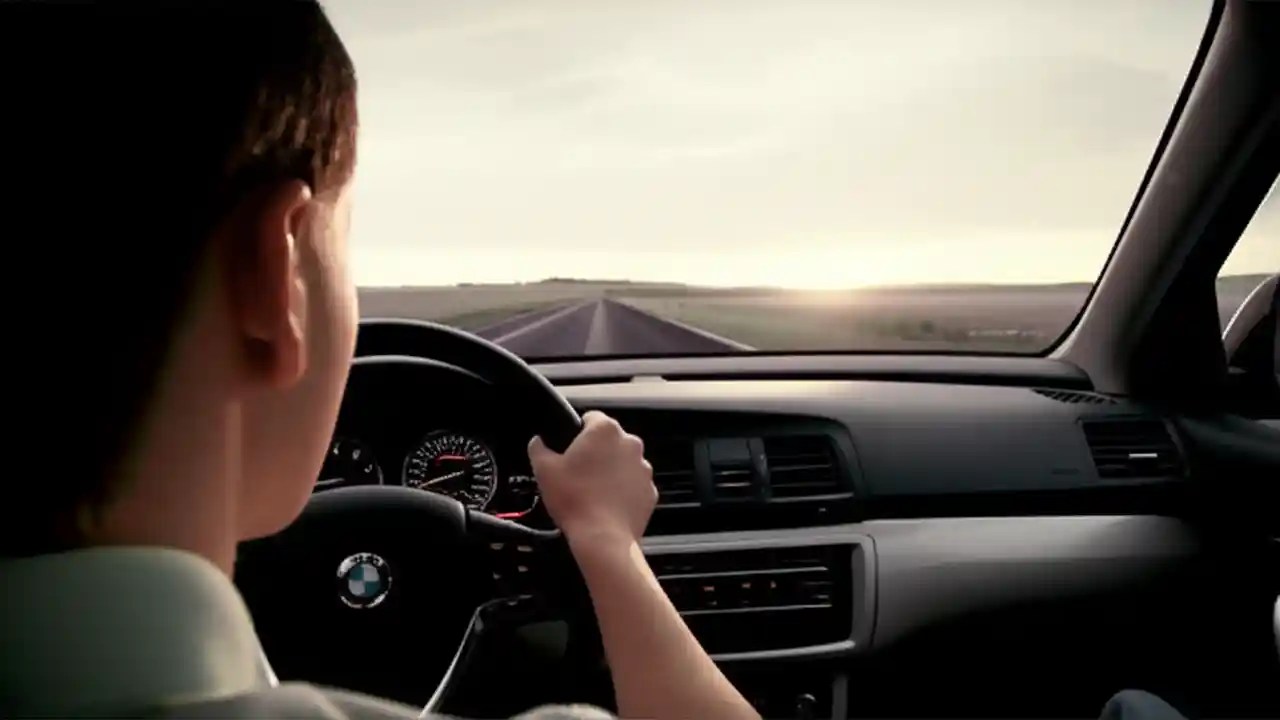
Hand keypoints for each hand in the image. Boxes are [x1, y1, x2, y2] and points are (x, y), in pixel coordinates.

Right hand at [528, 410, 656, 546]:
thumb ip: (538, 447)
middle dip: (596, 452)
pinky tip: (606, 505)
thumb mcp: (544, 470)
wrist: (603, 537)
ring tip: (591, 491)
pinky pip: (633, 485)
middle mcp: (630, 443)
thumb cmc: (574, 499)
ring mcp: (644, 468)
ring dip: (610, 471)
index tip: (568, 450)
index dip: (576, 433)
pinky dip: (623, 491)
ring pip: (623, 463)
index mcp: (605, 430)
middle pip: (609, 441)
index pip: (590, 418)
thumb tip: (538, 441)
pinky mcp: (651, 491)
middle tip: (577, 473)